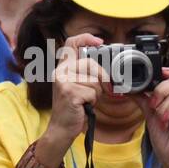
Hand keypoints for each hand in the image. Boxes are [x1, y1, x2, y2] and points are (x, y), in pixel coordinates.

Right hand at [36, 33, 106, 165]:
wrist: (61, 129)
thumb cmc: (73, 108)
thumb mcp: (78, 86)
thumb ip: (87, 73)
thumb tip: (108, 68)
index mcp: (62, 67)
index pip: (72, 43)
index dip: (86, 38)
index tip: (100, 42)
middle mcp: (60, 72)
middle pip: (90, 63)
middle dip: (102, 77)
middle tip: (102, 89)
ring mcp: (63, 82)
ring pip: (94, 80)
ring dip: (96, 93)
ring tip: (86, 100)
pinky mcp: (69, 93)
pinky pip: (92, 92)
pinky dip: (93, 101)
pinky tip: (83, 106)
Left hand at [132, 68, 168, 167]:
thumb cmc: (165, 140)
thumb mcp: (149, 117)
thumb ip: (143, 101)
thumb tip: (129, 90)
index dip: (164, 72)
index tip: (151, 76)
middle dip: (159, 89)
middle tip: (151, 105)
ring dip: (162, 105)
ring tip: (159, 118)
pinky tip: (164, 122)